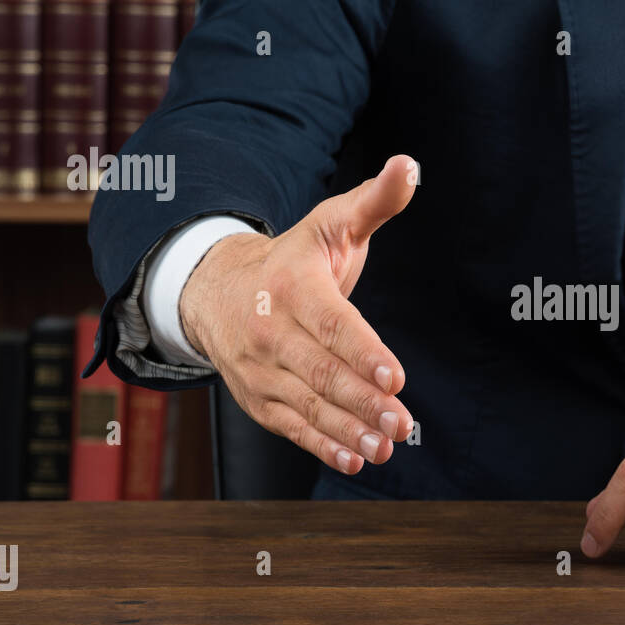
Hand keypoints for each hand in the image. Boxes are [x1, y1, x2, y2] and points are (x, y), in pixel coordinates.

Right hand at [180, 155, 417, 474]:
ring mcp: (259, 369)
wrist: (214, 289)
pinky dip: (322, 446)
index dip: (363, 352)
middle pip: (321, 372)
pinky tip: (355, 459)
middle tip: (404, 424)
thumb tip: (410, 165)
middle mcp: (269, 331)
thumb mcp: (330, 224)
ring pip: (307, 405)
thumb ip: (374, 201)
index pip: (332, 323)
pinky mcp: (258, 399)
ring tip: (387, 448)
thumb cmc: (293, 258)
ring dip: (348, 431)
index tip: (397, 377)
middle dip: (364, 401)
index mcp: (291, 285)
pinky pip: (291, 427)